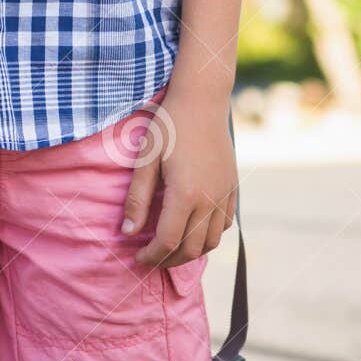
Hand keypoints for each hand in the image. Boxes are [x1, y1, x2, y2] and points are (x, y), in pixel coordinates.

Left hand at [121, 86, 236, 268]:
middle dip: (168, 260)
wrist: (202, 101)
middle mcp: (209, 200)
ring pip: (212, 241)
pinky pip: (225, 224)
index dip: (150, 256)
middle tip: (150, 257)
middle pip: (191, 248)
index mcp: (185, 194)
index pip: (168, 242)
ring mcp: (224, 194)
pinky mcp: (232, 187)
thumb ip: (137, 198)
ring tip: (170, 248)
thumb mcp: (146, 159)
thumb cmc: (169, 126)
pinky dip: (209, 235)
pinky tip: (193, 229)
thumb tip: (128, 232)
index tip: (136, 257)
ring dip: (190, 252)